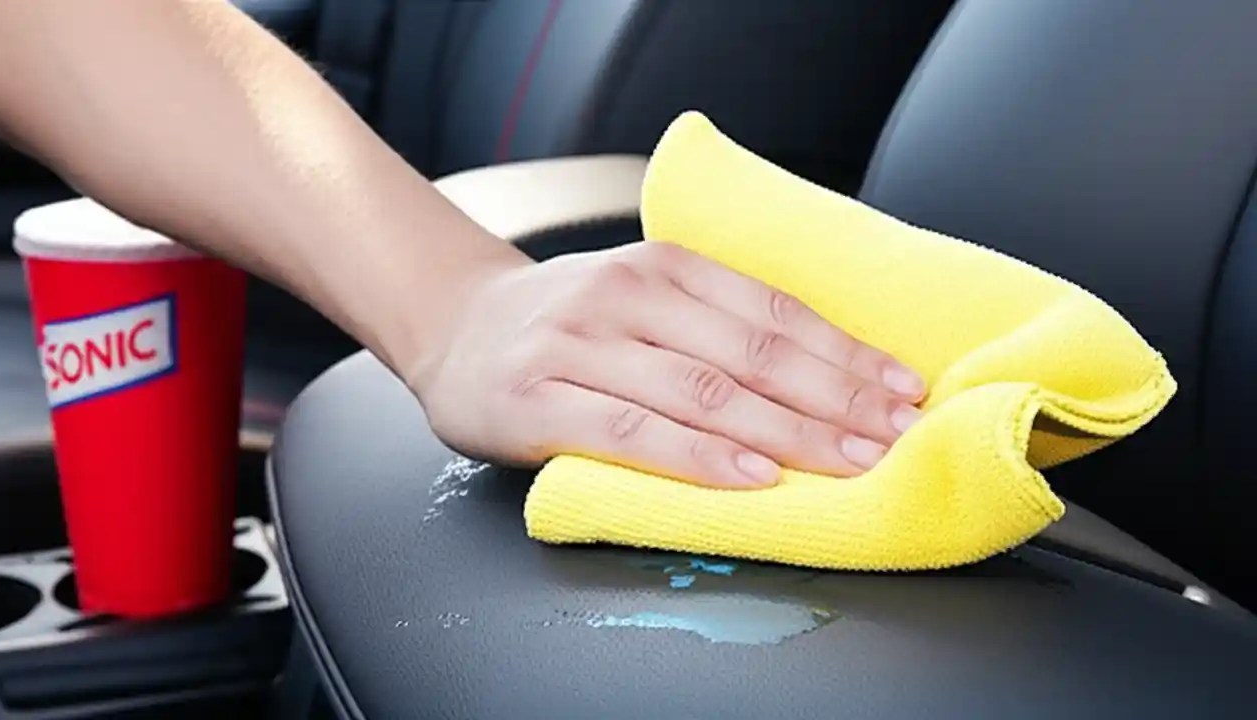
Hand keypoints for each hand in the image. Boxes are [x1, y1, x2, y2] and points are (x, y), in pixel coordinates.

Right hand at [401, 242, 925, 488]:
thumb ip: (715, 326)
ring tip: (850, 462)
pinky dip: (700, 456)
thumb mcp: (643, 298)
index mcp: (664, 265)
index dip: (847, 354)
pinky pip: (633, 433)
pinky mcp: (537, 400)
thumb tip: (829, 377)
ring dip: (788, 433)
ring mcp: (578, 346)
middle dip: (836, 401)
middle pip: (751, 354)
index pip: (774, 313)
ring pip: (701, 393)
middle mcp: (624, 294)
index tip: (904, 391)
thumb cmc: (571, 325)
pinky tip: (752, 477)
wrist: (456, 326)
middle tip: (895, 437)